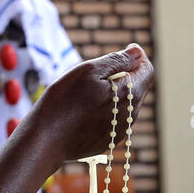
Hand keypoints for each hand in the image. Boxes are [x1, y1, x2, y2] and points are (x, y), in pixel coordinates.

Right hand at [31, 43, 153, 162]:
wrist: (45, 139)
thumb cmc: (63, 101)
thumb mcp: (88, 71)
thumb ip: (117, 60)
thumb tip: (138, 52)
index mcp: (129, 94)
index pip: (147, 70)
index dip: (138, 58)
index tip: (125, 50)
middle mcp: (130, 115)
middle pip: (136, 88)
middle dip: (123, 76)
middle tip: (97, 73)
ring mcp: (119, 131)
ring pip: (125, 105)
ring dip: (113, 94)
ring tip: (86, 93)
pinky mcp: (107, 142)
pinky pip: (113, 120)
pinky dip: (104, 111)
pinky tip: (83, 111)